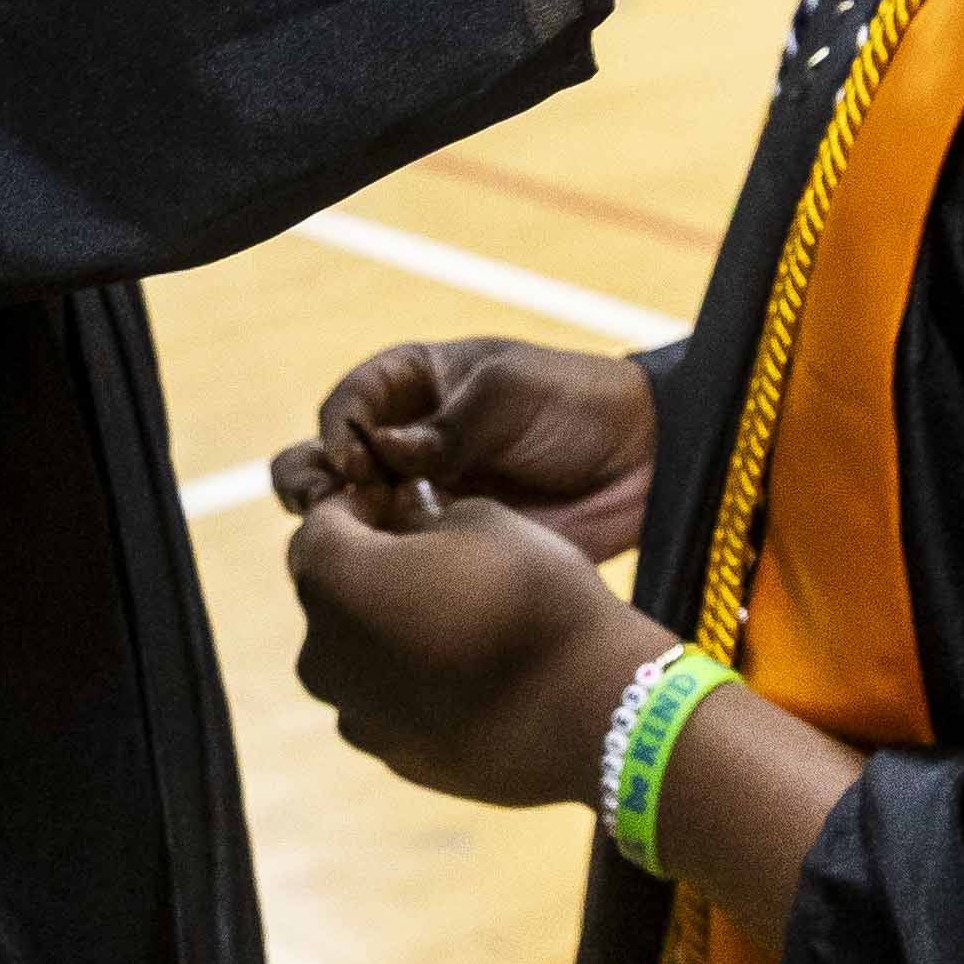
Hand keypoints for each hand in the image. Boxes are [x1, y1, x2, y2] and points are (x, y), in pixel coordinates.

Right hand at [274, 338, 652, 558]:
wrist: (647, 463)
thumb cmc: (579, 404)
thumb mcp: (512, 393)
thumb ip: (448, 424)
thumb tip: (382, 450)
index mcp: (417, 385)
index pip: (350, 403)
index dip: (341, 429)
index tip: (356, 459)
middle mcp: (408, 442)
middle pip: (329, 461)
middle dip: (315, 483)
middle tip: (328, 508)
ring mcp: (425, 499)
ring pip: (354, 517)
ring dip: (343, 530)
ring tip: (358, 544)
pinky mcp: (447, 548)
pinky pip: (398, 561)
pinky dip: (384, 569)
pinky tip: (398, 577)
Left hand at [285, 496, 662, 807]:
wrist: (595, 711)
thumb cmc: (537, 598)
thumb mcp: (482, 517)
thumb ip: (422, 514)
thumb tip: (408, 522)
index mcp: (333, 578)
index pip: (321, 524)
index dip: (363, 507)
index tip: (403, 505)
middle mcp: (321, 651)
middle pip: (328, 593)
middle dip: (367, 569)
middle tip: (431, 561)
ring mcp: (353, 713)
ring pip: (353, 653)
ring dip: (384, 630)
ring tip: (454, 621)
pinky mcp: (391, 756)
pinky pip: (384, 703)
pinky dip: (409, 684)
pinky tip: (467, 676)